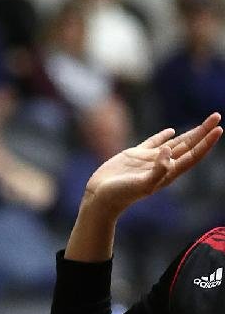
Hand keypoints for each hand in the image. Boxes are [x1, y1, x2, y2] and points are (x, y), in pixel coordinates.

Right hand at [83, 113, 221, 218]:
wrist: (101, 197)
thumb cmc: (120, 194)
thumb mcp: (142, 185)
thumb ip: (158, 169)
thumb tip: (170, 149)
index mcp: (168, 172)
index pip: (193, 154)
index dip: (207, 142)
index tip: (219, 129)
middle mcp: (162, 165)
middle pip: (189, 146)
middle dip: (203, 132)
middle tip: (216, 116)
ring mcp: (149, 159)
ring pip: (175, 143)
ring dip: (190, 133)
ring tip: (203, 123)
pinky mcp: (135, 155)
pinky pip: (153, 142)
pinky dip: (163, 136)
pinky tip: (171, 131)